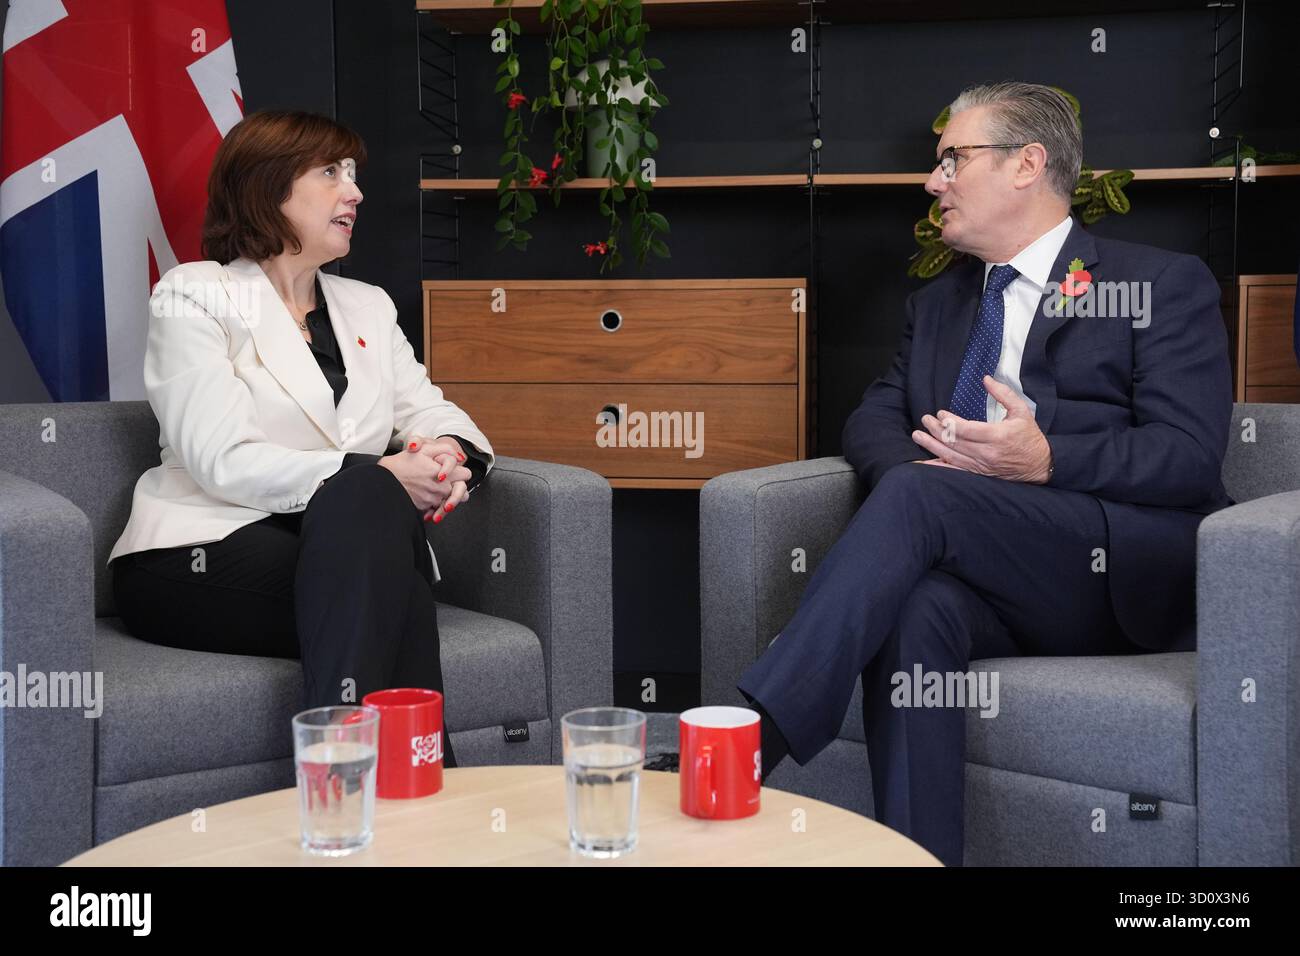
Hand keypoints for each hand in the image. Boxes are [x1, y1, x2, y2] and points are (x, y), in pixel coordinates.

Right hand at [377, 438, 471, 521]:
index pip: (466, 474)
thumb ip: (445, 451)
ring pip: (449, 500)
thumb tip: (460, 457)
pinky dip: (434, 504)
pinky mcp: (425, 508)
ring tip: (432, 486)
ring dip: (445, 495)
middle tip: (445, 480)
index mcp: (444, 474)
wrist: (383, 481)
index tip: (454, 470)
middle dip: (456, 485)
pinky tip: (425, 494)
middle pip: (462, 490)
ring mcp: (433, 500)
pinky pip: (436, 508)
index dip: (460, 470)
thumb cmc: (401, 464)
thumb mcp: (423, 449)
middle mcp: (441, 489)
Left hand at [909, 376, 1052, 482]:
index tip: (940, 413)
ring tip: (917, 435)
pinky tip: (924, 462)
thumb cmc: (1030, 437)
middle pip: (955, 442)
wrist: (1040, 465)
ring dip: (932, 445)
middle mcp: (987, 453)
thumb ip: (1003, 394)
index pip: (967, 430)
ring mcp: (981, 465)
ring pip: (951, 456)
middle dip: (936, 430)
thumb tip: (986, 379)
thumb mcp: (1021, 411)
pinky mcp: (979, 473)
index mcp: (998, 436)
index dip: (950, 422)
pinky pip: (955, 470)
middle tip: (925, 419)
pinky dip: (938, 466)